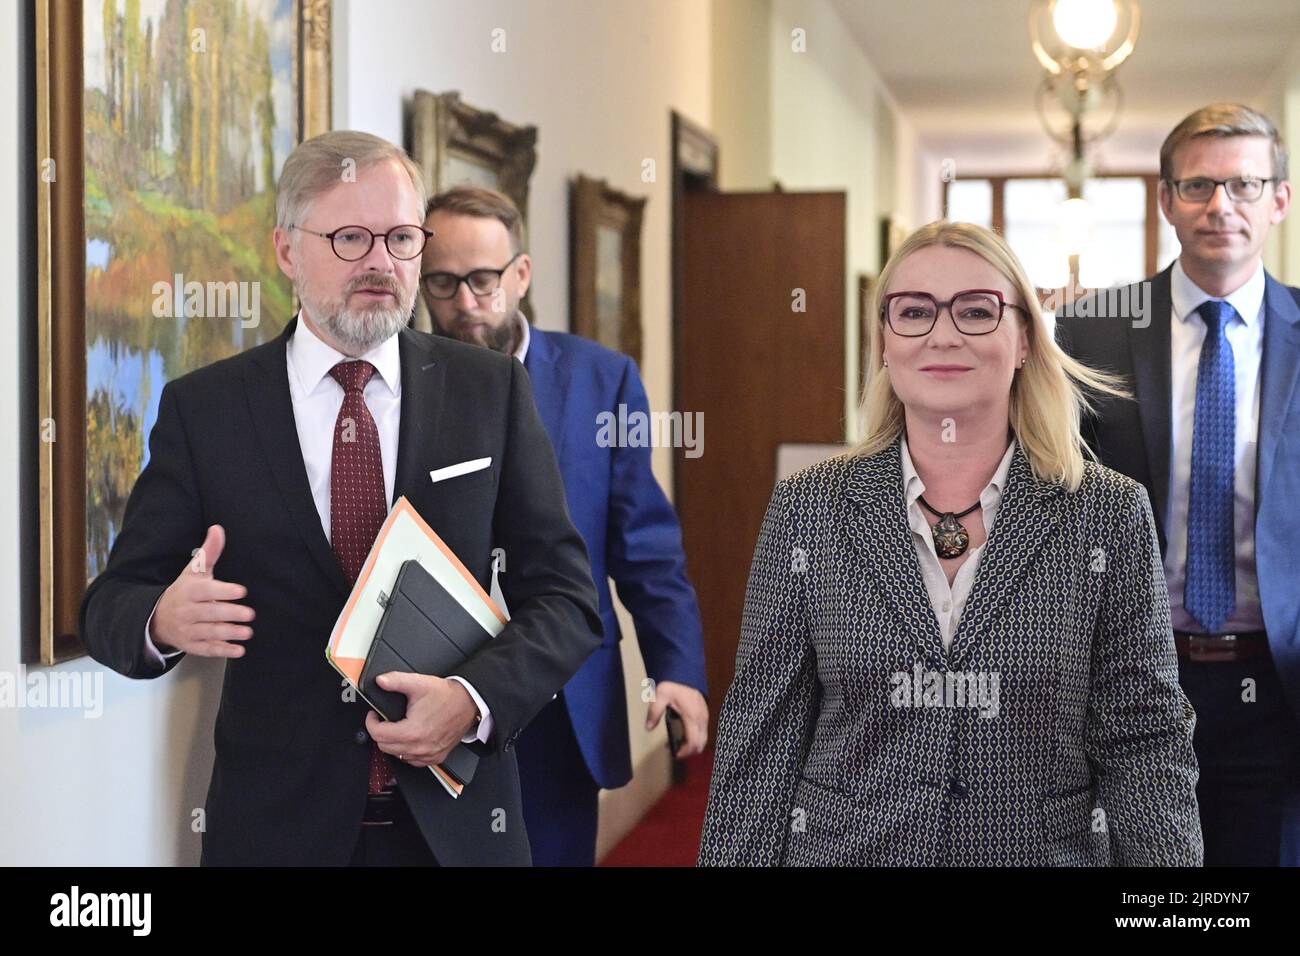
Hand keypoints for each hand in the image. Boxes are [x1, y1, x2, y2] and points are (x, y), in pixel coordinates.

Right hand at [150, 525, 253, 657]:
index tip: (241, 591)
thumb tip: (218, 528)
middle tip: (250, 614)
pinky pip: (207, 650)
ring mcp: (188, 630)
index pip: (206, 591)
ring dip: (229, 633)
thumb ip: (208, 552)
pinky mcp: (191, 645)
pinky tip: (239, 651)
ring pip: (209, 632)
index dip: (223, 591)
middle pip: (209, 613)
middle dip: (230, 614)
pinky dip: (223, 651)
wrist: (157, 618)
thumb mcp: (194, 571)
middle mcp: (187, 611)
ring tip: (248, 632)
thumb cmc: (185, 591)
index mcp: (188, 591)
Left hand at [365, 673, 479, 767]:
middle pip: (385, 747)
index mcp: (413, 731)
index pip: (378, 735)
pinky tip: (410, 738)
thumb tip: (380, 681)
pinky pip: (412, 761)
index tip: (374, 715)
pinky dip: (406, 751)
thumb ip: (396, 681)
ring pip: (397, 755)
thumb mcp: (419, 683)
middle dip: (380, 732)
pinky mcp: (436, 757)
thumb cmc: (448, 696)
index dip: (371, 722)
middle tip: (385, 719)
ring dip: (392, 742)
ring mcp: (428, 754)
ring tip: (397, 727)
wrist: (469, 703)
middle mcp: (420, 747)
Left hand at [646, 680, 708, 756]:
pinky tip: (682, 734)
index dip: (685, 752)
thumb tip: (648, 728)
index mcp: (692, 717)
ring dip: (692, 745)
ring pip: (703, 739)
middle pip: (700, 744)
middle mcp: (701, 719)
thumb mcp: (660, 696)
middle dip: (689, 751)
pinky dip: (694, 738)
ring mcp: (704, 717)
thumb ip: (654, 712)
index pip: (694, 742)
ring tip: (677, 744)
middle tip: (675, 752)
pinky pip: (702, 732)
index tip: (675, 754)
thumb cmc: (674, 684)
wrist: (686, 672)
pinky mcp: (704, 714)